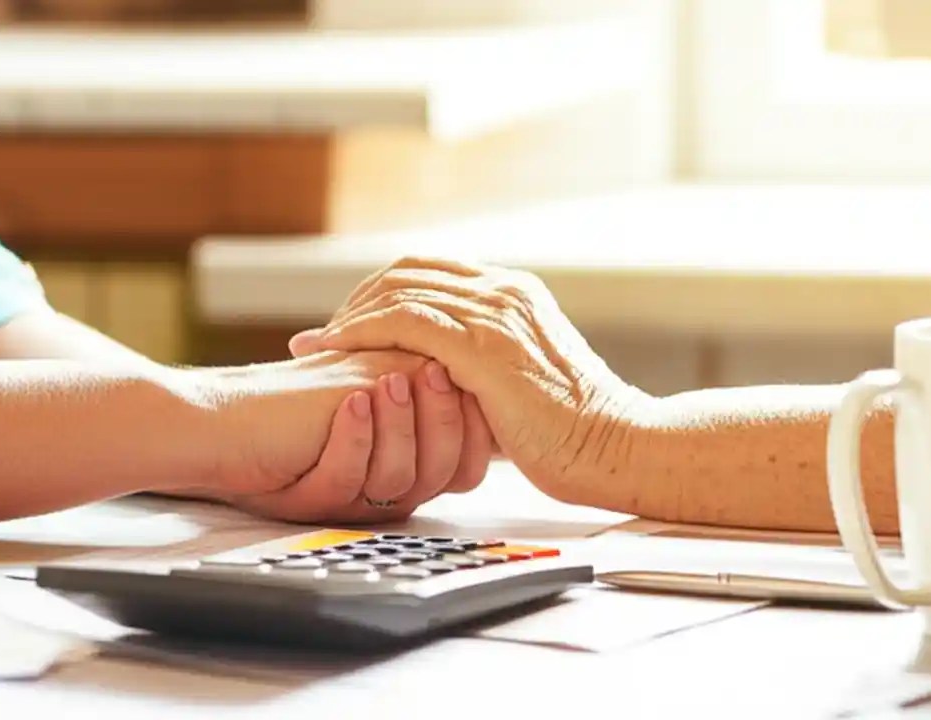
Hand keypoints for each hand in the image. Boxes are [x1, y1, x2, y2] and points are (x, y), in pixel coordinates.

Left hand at [205, 350, 493, 522]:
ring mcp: (348, 499)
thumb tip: (477, 357)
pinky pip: (344, 483)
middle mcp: (382, 488)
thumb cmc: (296, 393)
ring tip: (386, 381)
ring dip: (396, 427)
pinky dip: (351, 439)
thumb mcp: (375, 378)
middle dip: (443, 421)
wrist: (216, 419)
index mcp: (407, 463)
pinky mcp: (308, 503)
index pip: (464, 461)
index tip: (471, 378)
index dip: (473, 427)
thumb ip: (425, 382)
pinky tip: (350, 403)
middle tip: (434, 374)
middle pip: (442, 475)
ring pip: (397, 482)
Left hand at [288, 257, 645, 500]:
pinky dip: (361, 332)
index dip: (378, 293)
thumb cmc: (569, 433)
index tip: (345, 326)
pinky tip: (334, 353)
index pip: (429, 272)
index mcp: (515, 293)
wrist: (614, 448)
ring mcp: (495, 315)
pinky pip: (404, 323)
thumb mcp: (520, 383)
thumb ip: (480, 367)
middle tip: (321, 337)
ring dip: (348, 318)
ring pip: (399, 291)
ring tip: (316, 347)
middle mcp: (504, 292)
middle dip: (354, 301)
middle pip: (406, 273)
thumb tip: (433, 381)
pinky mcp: (483, 347)